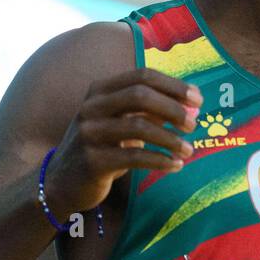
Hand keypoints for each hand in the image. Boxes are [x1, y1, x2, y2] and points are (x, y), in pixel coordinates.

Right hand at [41, 68, 202, 219]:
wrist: (61, 183)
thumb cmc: (101, 147)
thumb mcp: (121, 123)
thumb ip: (149, 112)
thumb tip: (190, 106)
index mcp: (100, 90)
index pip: (142, 76)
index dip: (173, 85)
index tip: (197, 99)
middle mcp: (91, 107)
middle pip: (140, 95)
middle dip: (173, 108)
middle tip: (193, 124)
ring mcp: (89, 133)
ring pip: (139, 127)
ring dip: (170, 139)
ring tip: (188, 150)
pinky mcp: (93, 161)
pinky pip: (135, 157)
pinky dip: (160, 160)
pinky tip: (175, 165)